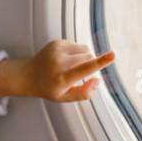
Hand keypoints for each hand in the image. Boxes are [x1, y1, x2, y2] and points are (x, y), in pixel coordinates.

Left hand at [0, 40, 115, 102]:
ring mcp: (57, 50)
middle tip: (78, 74)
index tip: (113, 55)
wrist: (28, 75)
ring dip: (84, 57)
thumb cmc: (48, 88)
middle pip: (89, 57)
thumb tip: (97, 80)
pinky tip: (64, 60)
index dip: (101, 62)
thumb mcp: (65, 98)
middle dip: (90, 64)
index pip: (85, 69)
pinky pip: (77, 45)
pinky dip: (76, 52)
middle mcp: (59, 62)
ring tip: (70, 66)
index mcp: (62, 78)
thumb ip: (84, 93)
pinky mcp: (57, 42)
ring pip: (85, 49)